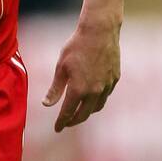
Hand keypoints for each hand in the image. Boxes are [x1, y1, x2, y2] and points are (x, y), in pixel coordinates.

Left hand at [42, 16, 120, 130]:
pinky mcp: (115, 79)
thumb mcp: (61, 67)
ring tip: (79, 111)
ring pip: (97, 107)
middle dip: (74, 121)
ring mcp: (106, 86)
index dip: (61, 122)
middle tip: (67, 123)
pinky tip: (92, 97)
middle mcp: (94, 92)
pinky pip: (105, 96)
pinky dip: (97, 100)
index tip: (57, 128)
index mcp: (78, 90)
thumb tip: (46, 105)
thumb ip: (55, 89)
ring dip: (87, 112)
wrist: (100, 32)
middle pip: (83, 115)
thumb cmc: (76, 46)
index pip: (67, 113)